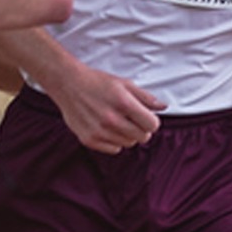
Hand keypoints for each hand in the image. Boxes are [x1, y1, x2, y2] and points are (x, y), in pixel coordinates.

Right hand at [41, 63, 165, 154]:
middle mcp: (112, 119)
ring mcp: (99, 131)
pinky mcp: (89, 140)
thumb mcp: (124, 84)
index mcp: (123, 103)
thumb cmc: (97, 82)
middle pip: (142, 137)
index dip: (151, 121)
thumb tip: (163, 107)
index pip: (152, 125)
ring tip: (117, 121)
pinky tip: (107, 128)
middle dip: (141, 128)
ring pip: (128, 143)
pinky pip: (114, 149)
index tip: (145, 117)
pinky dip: (114, 141)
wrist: (68, 84)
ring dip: (127, 134)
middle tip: (131, 119)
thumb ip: (145, 97)